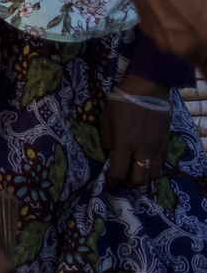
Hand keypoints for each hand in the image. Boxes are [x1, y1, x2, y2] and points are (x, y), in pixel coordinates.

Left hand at [100, 73, 171, 189]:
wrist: (148, 88)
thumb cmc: (122, 102)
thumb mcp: (105, 119)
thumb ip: (107, 139)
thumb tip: (110, 153)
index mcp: (124, 143)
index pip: (119, 172)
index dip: (112, 182)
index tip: (109, 184)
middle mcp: (142, 149)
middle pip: (140, 180)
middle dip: (130, 185)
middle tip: (123, 181)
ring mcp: (157, 147)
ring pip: (154, 175)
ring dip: (144, 178)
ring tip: (135, 174)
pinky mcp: (166, 142)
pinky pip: (163, 163)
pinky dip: (154, 168)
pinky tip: (147, 163)